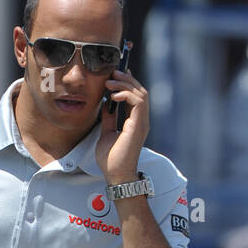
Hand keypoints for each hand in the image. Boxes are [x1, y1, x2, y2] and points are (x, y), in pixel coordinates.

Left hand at [95, 69, 149, 185]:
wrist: (115, 174)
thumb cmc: (111, 159)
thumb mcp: (106, 133)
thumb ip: (108, 119)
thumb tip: (105, 105)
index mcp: (135, 121)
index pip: (135, 96)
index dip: (127, 83)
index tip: (115, 75)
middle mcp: (141, 120)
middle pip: (140, 91)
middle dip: (126, 79)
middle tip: (112, 73)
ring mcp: (142, 122)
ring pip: (140, 93)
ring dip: (125, 84)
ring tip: (110, 81)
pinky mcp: (139, 125)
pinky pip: (138, 102)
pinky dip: (126, 94)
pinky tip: (113, 95)